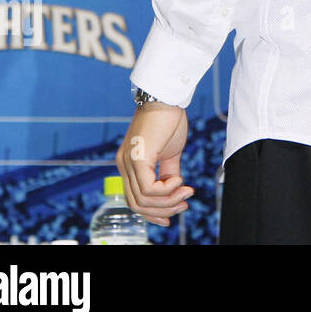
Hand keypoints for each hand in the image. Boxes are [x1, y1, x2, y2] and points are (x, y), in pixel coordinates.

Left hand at [115, 102, 192, 226]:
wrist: (167, 97)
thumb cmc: (169, 120)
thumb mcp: (171, 152)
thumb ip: (169, 171)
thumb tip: (175, 189)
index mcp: (129, 164)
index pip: (135, 199)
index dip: (154, 212)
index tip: (173, 214)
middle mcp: (123, 165)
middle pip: (137, 204)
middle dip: (164, 210)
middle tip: (185, 203)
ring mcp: (128, 162)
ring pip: (143, 200)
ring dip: (169, 201)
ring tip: (187, 191)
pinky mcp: (137, 158)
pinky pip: (149, 188)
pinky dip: (167, 190)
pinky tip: (179, 180)